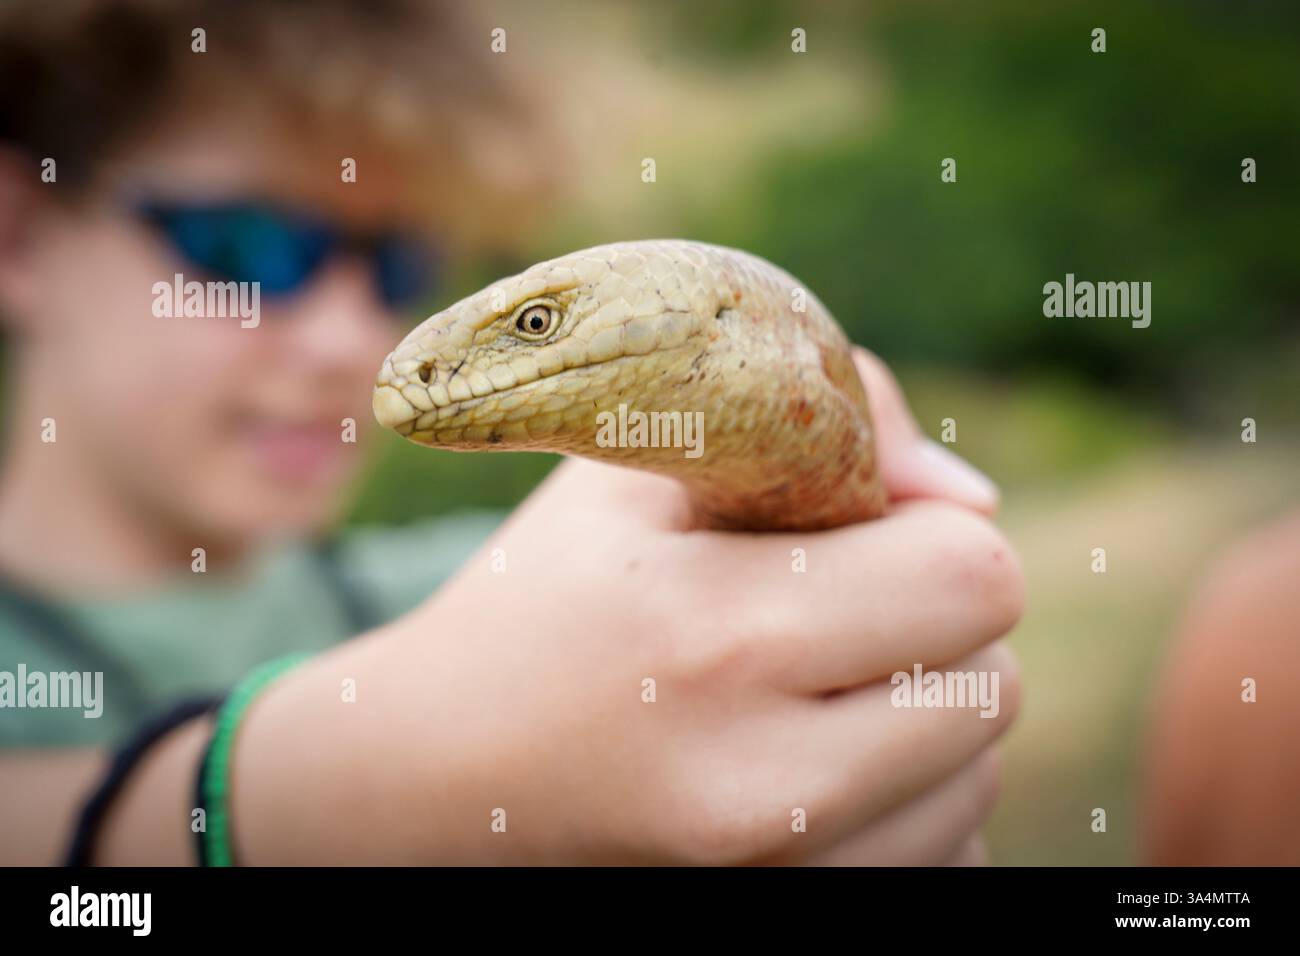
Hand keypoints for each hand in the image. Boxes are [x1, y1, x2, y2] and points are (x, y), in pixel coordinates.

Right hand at [232, 350, 1023, 863]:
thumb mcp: (639, 474)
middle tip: (836, 610)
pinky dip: (908, 806)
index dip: (930, 532)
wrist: (433, 781)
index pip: (972, 577)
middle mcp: (760, 784)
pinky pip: (948, 858)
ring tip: (808, 690)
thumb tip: (976, 499)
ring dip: (924, 719)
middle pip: (993, 687)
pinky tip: (809, 767)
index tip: (858, 532)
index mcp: (716, 635)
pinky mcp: (788, 925)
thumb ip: (819, 429)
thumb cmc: (540, 602)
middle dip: (935, 628)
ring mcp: (779, 881)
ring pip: (977, 782)